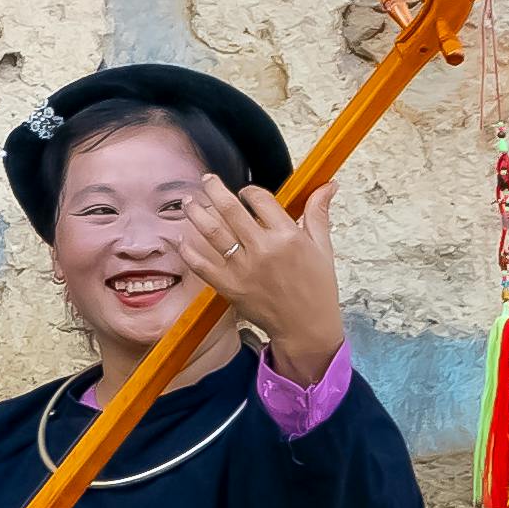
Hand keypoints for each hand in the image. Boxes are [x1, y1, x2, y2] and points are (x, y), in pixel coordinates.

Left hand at [181, 176, 345, 384]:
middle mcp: (264, 249)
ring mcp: (244, 268)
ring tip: (188, 202)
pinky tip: (180, 238)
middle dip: (214, 189)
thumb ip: (318, 213)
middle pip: (231, 209)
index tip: (245, 191)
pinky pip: (201, 264)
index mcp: (288, 236)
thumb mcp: (322, 247)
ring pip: (212, 232)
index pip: (261, 199)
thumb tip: (328, 184)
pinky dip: (188, 250)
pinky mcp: (230, 287)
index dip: (249, 190)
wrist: (306, 327)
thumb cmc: (317, 287)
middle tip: (206, 180)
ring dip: (196, 213)